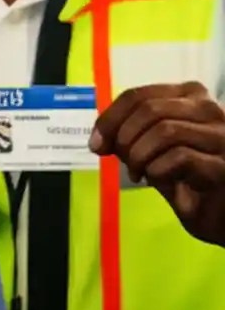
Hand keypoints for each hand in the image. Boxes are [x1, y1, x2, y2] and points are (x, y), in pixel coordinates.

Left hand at [91, 82, 224, 246]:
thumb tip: (98, 139)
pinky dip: (158, 170)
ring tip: (139, 173)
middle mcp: (210, 109)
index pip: (138, 95)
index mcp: (189, 97)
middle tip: (120, 160)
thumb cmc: (186, 179)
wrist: (219, 214)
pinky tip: (158, 180)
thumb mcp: (151, 150)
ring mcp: (222, 136)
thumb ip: (128, 136)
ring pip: (165, 130)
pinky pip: (180, 157)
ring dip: (140, 155)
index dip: (110, 119)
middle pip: (149, 109)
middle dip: (123, 137)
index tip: (97, 144)